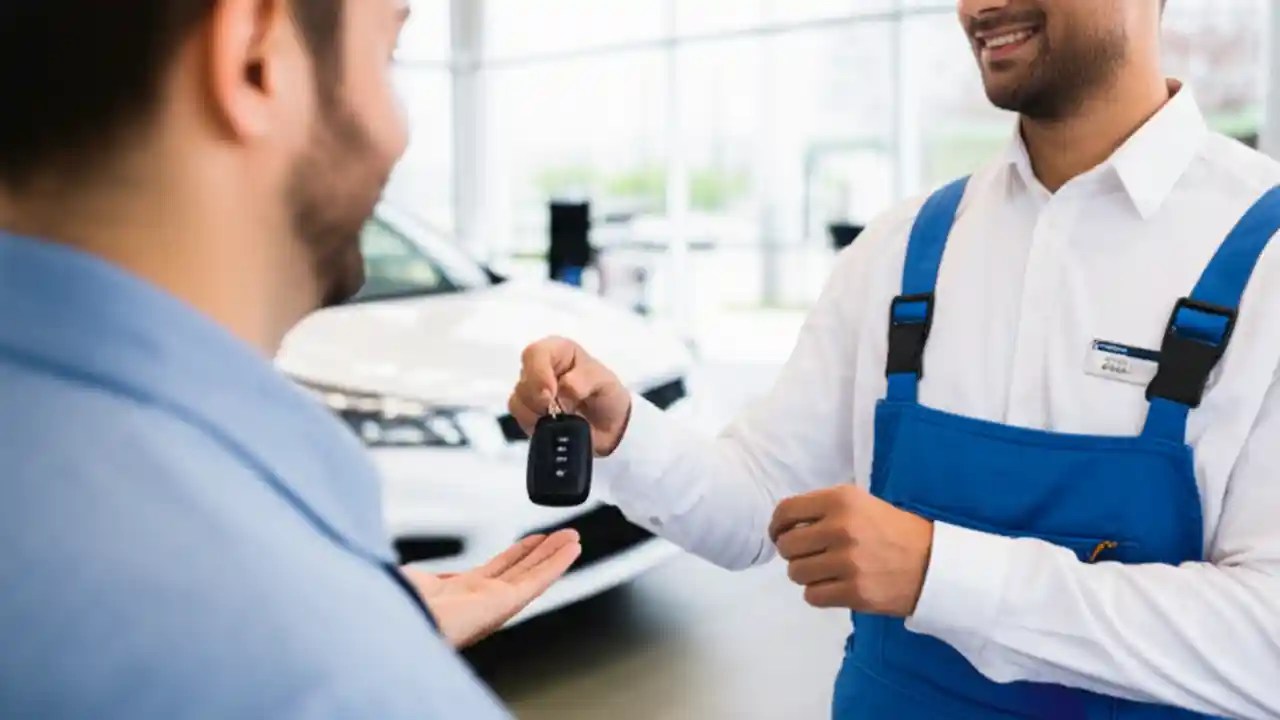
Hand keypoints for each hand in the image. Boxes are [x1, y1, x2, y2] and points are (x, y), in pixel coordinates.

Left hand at [404, 530, 581, 647]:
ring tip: (572, 538)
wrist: (398, 623)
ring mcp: (495, 603)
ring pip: (533, 573)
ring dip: (555, 554)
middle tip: (560, 535)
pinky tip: (571, 549)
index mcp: (462, 594)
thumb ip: (428, 577)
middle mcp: (482, 600)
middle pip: (520, 570)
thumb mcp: (415, 582)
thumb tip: (422, 573)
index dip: (517, 554)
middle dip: (541, 551)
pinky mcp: (506, 604)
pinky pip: (538, 580)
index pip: (497, 570)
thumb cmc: (398, 607)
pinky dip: (557, 563)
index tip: (532, 541)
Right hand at [510, 336, 632, 455]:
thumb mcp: (605, 381)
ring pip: (519, 398)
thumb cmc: (606, 394)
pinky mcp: (528, 412)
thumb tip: (564, 387)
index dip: (538, 372)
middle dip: (537, 396)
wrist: (609, 426)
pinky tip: (551, 424)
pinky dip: (534, 423)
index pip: (536, 352)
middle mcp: (540, 368)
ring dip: (538, 411)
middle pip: (523, 376)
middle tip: (554, 408)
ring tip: (561, 416)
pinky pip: (520, 417)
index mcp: (558, 351)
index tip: (550, 393)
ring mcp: (531, 390)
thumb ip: (584, 379)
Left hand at [769, 486, 933, 617]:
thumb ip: (823, 509)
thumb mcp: (860, 503)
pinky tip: (834, 586)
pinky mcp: (854, 592)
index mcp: (840, 500)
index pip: (786, 512)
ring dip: (805, 574)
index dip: (776, 526)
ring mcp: (847, 562)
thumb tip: (785, 525)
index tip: (779, 535)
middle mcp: (840, 528)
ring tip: (824, 571)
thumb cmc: (892, 530)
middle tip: (808, 555)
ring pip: (796, 573)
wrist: (932, 563)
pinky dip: (818, 593)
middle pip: (787, 546)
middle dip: (792, 552)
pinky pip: (812, 596)